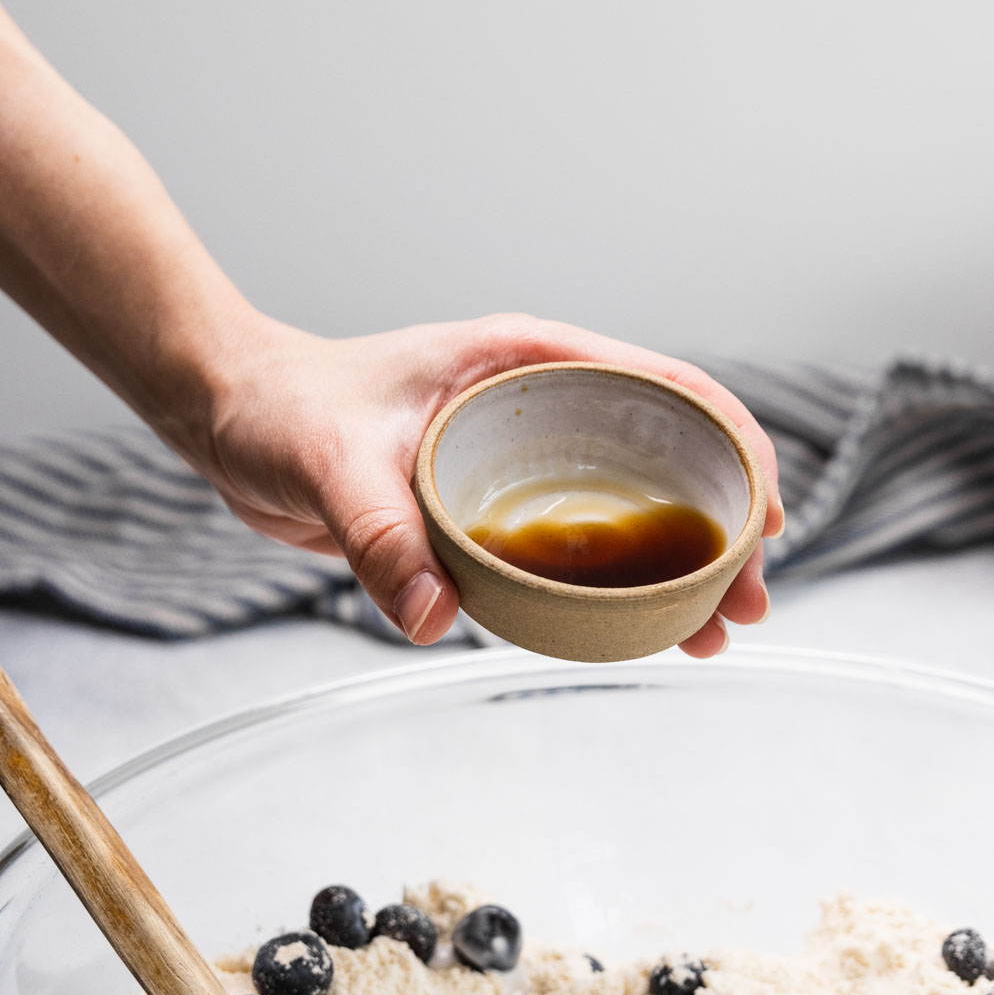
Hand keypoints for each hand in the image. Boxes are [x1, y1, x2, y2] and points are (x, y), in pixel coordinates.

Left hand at [197, 313, 783, 655]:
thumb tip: (435, 619)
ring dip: (683, 568)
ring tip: (714, 633)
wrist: (231, 414)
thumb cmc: (280, 409)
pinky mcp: (498, 500)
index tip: (762, 517)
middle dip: (726, 529)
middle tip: (747, 607)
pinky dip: (623, 584)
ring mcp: (525, 452)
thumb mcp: (329, 466)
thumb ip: (380, 537)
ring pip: (635, 505)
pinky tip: (643, 631)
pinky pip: (582, 541)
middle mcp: (541, 402)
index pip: (668, 388)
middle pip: (673, 455)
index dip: (734, 447)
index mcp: (527, 361)